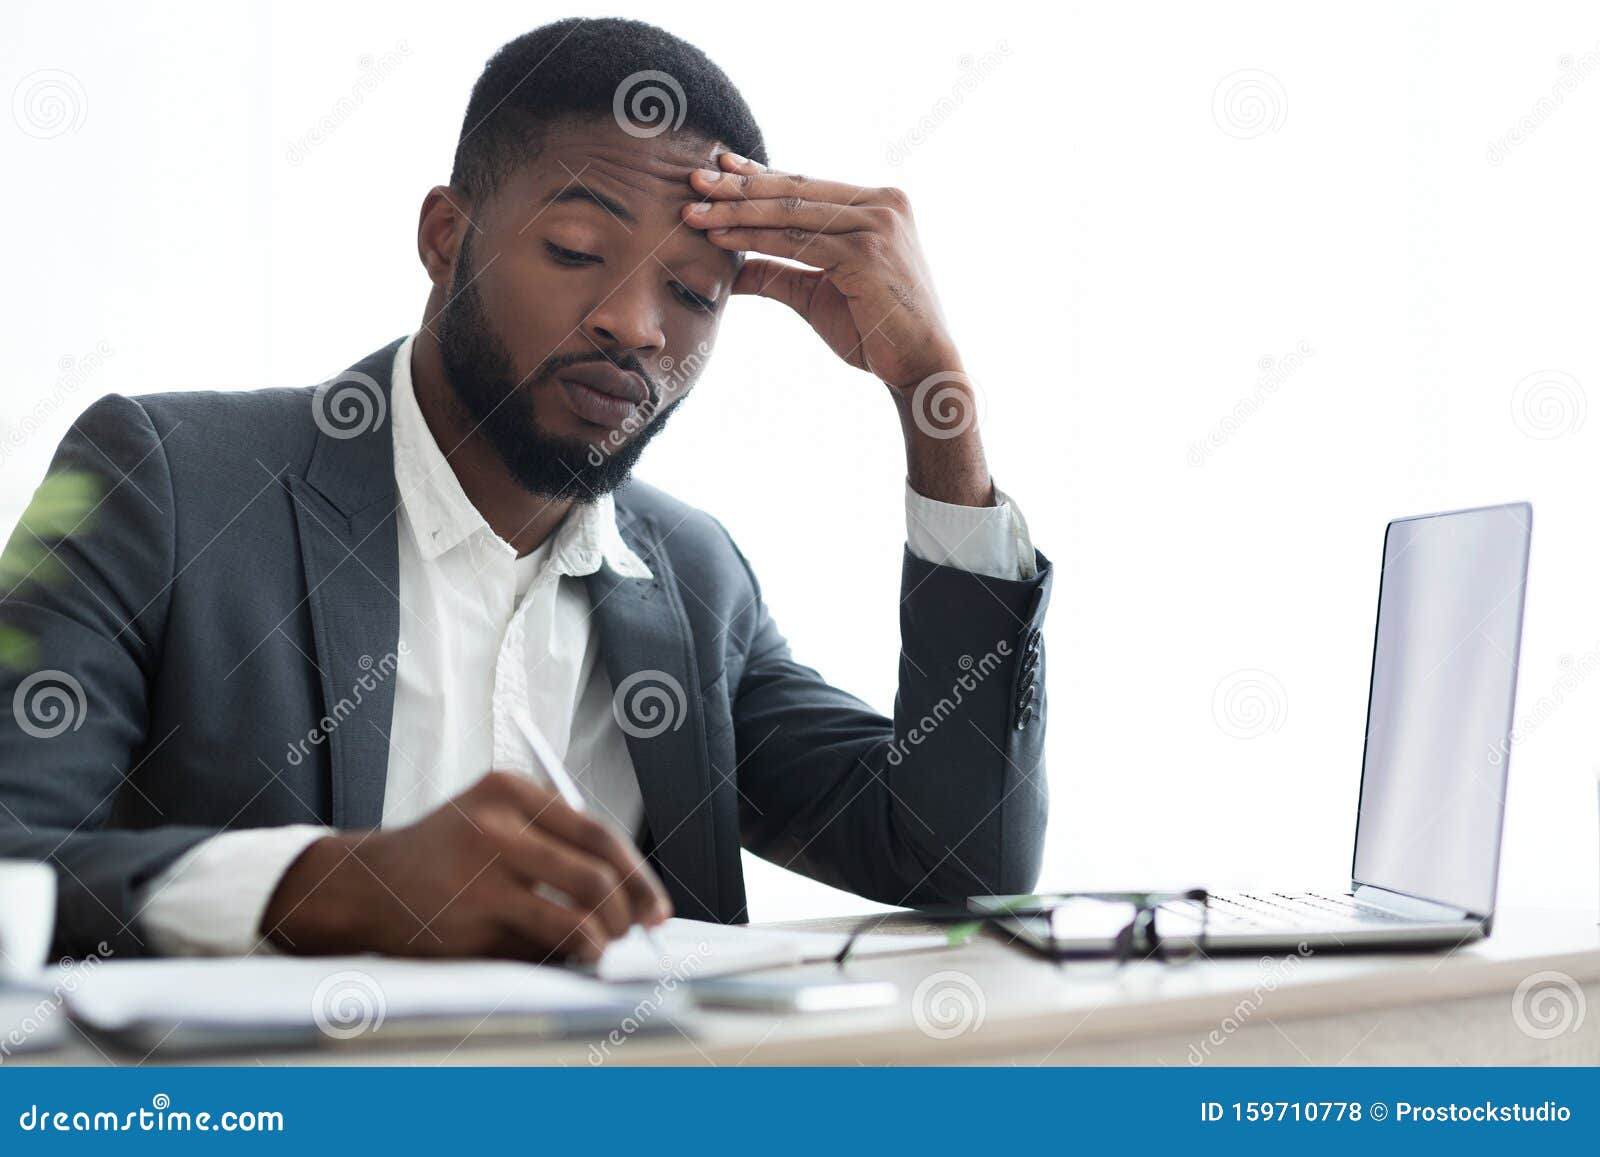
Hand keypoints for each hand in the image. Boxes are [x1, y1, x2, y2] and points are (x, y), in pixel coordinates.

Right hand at [260, 771, 671, 962]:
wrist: (363, 886)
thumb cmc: (444, 861)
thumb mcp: (492, 826)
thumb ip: (549, 848)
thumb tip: (627, 899)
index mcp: (511, 789)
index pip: (597, 830)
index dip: (637, 872)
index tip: (654, 905)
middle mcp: (500, 819)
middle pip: (597, 865)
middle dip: (630, 906)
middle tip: (639, 932)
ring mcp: (486, 863)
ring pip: (582, 899)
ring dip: (608, 932)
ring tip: (608, 947)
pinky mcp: (475, 908)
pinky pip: (549, 931)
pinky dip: (578, 947)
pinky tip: (582, 955)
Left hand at [684, 152, 960, 392]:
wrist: (920, 367)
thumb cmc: (875, 332)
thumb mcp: (817, 295)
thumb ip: (778, 274)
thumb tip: (732, 270)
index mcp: (878, 204)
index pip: (807, 186)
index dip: (759, 176)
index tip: (718, 169)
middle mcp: (883, 203)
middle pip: (796, 191)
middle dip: (739, 187)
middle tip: (693, 182)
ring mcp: (878, 224)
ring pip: (791, 213)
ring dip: (737, 212)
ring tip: (694, 212)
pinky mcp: (868, 252)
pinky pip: (797, 241)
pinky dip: (754, 239)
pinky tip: (720, 237)